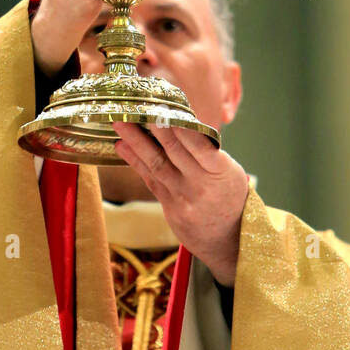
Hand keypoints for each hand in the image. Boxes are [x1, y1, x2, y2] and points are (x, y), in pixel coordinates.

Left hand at [114, 121, 249, 286]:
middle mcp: (201, 185)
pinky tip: (122, 147)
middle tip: (137, 110)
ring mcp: (183, 198)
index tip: (167, 112)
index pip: (201, 147)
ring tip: (120, 124)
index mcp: (221, 171)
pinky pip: (151, 180)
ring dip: (136, 143)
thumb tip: (179, 121)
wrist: (229, 238)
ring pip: (157, 165)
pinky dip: (136, 162)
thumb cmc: (229, 195)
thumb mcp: (230, 171)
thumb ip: (207, 150)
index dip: (183, 131)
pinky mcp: (170, 208)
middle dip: (154, 129)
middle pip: (174, 153)